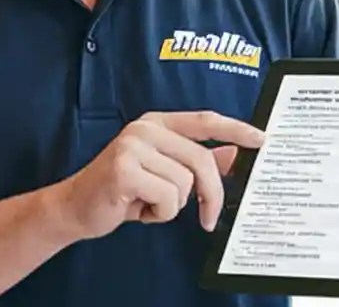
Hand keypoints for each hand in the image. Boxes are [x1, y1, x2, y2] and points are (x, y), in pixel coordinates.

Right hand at [50, 111, 264, 240]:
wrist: (76, 208)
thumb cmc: (124, 192)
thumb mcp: (165, 173)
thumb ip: (199, 162)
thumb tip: (236, 155)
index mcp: (157, 123)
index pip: (205, 120)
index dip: (236, 128)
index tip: (262, 138)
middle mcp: (145, 128)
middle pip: (200, 160)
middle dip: (211, 194)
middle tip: (209, 219)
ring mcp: (132, 145)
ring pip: (184, 183)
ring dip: (173, 206)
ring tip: (150, 205)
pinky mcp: (124, 169)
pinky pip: (167, 197)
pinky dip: (159, 214)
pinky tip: (139, 210)